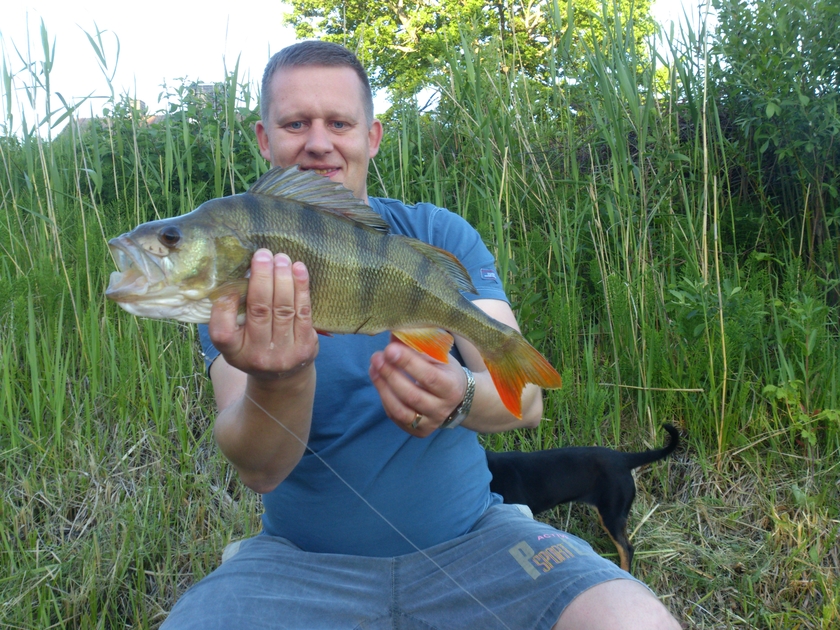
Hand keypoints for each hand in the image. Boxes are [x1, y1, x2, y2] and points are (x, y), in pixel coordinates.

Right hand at [208, 249, 318, 383]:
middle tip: (263, 254)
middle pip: (259, 311)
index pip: (222, 329)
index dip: (225, 304)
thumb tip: (240, 272)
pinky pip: (303, 312)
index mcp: (233, 352)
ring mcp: (283, 353)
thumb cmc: (253, 346)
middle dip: (262, 278)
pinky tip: (298, 269)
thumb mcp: (235, 338)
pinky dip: (301, 288)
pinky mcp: (306, 347)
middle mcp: (257, 355)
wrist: (282, 377)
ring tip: (281, 258)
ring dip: (283, 278)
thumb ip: (231, 313)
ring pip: (283, 308)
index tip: (232, 280)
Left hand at [369, 336, 467, 436]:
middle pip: (412, 395)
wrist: (460, 397)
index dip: (408, 363)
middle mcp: (442, 409)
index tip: (390, 349)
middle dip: (390, 375)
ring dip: (382, 388)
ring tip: (374, 368)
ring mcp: (430, 423)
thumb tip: (394, 333)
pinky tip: (379, 381)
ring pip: (400, 411)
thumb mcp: (440, 356)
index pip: (429, 377)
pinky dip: (384, 398)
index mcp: (452, 387)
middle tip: (377, 357)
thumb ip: (418, 346)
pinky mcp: (419, 431)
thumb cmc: (446, 370)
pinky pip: (396, 417)